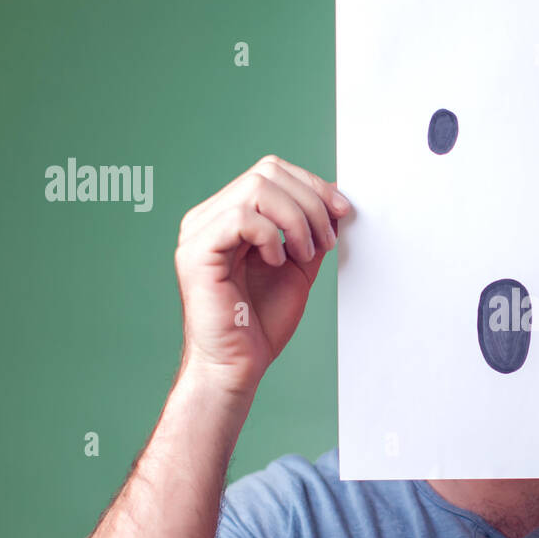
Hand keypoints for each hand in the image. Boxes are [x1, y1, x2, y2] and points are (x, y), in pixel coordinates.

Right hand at [174, 155, 350, 396]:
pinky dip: (270, 236)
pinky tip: (276, 262)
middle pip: (267, 172)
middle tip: (325, 241)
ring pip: (257, 189)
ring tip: (304, 255)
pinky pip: (241, 217)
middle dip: (310, 201)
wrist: (238, 365)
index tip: (342, 212)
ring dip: (296, 220)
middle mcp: (209, 217)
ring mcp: (199, 233)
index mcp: (230, 215)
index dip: (313, 185)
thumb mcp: (299, 266)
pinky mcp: (196, 253)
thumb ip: (311, 231)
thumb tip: (335, 196)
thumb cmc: (261, 322)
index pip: (271, 172)